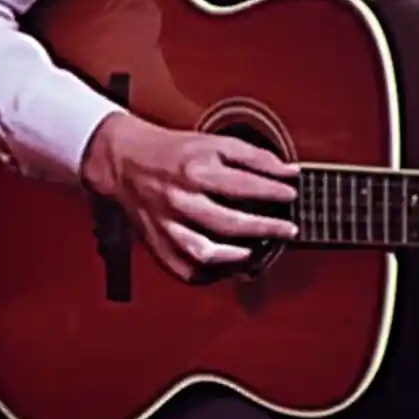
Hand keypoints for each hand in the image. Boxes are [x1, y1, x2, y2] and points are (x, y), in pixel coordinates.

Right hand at [81, 112, 299, 281]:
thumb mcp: (215, 143)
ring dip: (237, 257)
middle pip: (228, 223)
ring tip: (258, 252)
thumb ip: (254, 156)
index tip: (292, 195)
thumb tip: (290, 172)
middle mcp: (180, 201)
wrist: (126, 161)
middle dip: (265, 228)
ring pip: (204, 253)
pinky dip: (210, 274)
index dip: (273, 192)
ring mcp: (166, 226)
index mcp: (195, 171)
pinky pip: (185, 270)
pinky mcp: (157, 245)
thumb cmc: (176, 152)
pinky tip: (229, 266)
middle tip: (289, 230)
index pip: (243, 185)